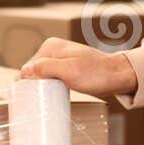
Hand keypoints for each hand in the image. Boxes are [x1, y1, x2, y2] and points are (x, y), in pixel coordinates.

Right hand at [21, 38, 138, 98]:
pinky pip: (52, 79)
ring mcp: (60, 59)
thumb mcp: (70, 72)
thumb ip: (47, 68)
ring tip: (50, 97)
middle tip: (44, 98)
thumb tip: (25, 69)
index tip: (34, 96)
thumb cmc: (98, 74)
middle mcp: (53, 50)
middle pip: (34, 72)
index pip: (28, 67)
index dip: (29, 83)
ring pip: (42, 77)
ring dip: (44, 88)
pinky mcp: (66, 68)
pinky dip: (51, 87)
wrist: (118, 76)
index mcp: (51, 47)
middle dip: (36, 85)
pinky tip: (57, 94)